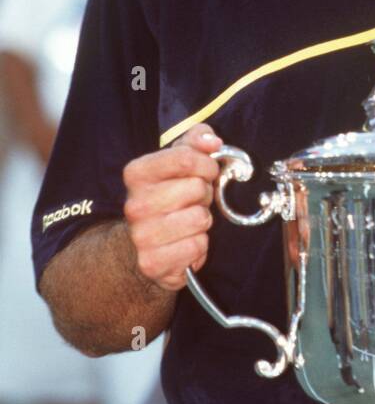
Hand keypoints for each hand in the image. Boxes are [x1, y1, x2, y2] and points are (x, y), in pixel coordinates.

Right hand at [123, 124, 223, 291]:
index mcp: (137, 173)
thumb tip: (211, 141)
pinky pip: (197, 247)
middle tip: (195, 201)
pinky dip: (199, 246)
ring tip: (190, 221)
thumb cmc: (170, 197)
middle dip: (205, 195)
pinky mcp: (152, 262)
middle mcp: (134, 204)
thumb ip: (196, 141)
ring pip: (200, 218)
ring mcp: (141, 235)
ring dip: (204, 221)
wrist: (147, 245)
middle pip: (196, 188)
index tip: (208, 171)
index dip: (206, 165)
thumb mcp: (180, 161)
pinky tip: (186, 242)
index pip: (184, 158)